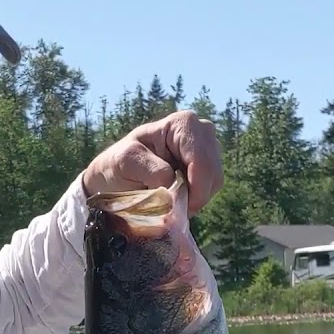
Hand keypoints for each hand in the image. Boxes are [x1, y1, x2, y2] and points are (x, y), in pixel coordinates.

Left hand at [81, 110, 223, 214]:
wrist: (118, 172)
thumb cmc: (120, 163)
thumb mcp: (127, 161)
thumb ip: (151, 169)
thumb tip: (173, 182)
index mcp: (182, 123)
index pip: (201, 160)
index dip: (195, 189)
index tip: (178, 208)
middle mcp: (201, 130)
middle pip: (212, 171)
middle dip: (196, 195)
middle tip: (174, 210)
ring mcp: (208, 146)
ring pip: (215, 181)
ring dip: (196, 198)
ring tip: (172, 202)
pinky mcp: (209, 163)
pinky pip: (211, 187)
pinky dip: (196, 197)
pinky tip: (178, 197)